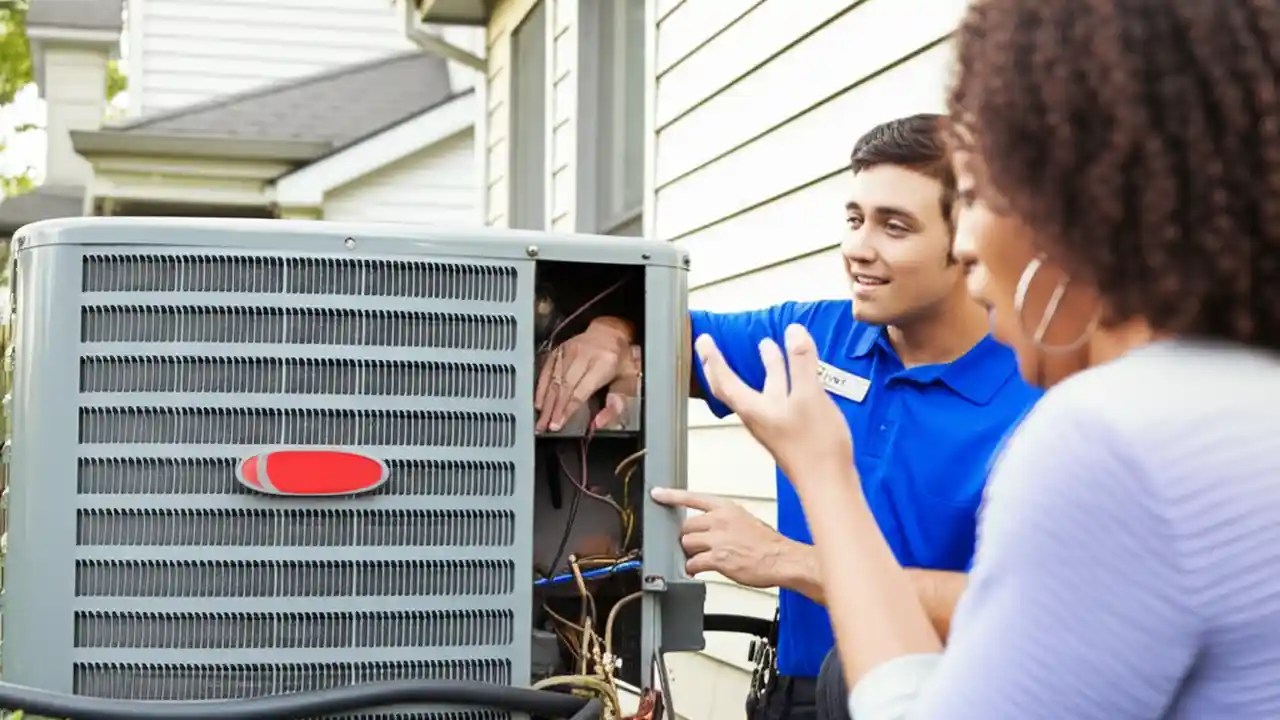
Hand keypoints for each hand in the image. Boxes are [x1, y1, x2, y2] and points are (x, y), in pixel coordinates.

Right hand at [535, 317, 635, 430]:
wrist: (610, 332)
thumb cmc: (621, 359)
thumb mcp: (629, 381)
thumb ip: (617, 403)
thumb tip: (599, 423)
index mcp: (604, 363)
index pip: (580, 391)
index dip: (567, 410)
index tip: (558, 424)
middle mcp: (584, 355)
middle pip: (564, 387)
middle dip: (552, 410)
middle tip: (544, 427)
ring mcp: (569, 350)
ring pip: (553, 380)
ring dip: (545, 402)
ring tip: (540, 419)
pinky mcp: (559, 349)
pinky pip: (546, 370)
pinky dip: (541, 387)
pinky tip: (538, 401)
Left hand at [650, 487, 789, 587]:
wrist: (781, 559)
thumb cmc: (767, 544)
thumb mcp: (745, 520)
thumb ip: (723, 521)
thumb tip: (707, 528)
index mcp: (727, 508)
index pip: (693, 497)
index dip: (671, 495)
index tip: (657, 493)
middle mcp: (720, 520)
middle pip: (685, 526)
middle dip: (688, 538)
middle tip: (698, 546)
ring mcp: (718, 539)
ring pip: (686, 544)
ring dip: (690, 553)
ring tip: (702, 558)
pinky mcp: (717, 558)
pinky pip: (692, 563)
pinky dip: (692, 568)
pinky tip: (698, 570)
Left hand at [695, 324, 852, 484]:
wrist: (828, 484)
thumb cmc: (814, 445)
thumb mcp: (809, 395)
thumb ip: (800, 363)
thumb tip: (792, 331)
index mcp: (755, 409)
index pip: (724, 380)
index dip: (713, 359)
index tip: (704, 342)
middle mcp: (760, 417)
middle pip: (736, 387)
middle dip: (725, 365)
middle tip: (713, 349)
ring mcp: (775, 425)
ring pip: (763, 391)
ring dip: (763, 369)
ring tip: (767, 347)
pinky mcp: (791, 432)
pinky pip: (780, 400)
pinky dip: (782, 381)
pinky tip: (795, 376)